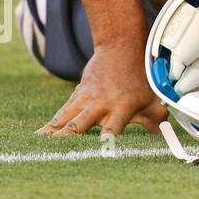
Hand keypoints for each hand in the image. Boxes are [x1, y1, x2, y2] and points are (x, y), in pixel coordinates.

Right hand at [36, 42, 167, 137]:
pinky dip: (49, 126)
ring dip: (52, 133)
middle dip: (68, 138)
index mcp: (121, 107)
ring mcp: (86, 99)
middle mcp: (100, 104)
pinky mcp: (76, 97)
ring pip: (65, 119)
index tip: (100, 150)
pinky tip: (36, 138)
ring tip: (38, 147)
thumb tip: (161, 135)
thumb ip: (155, 119)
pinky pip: (61, 114)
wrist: (120, 47)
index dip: (106, 138)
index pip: (113, 127)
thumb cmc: (139, 77)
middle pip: (80, 124)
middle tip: (57, 151)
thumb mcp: (152, 97)